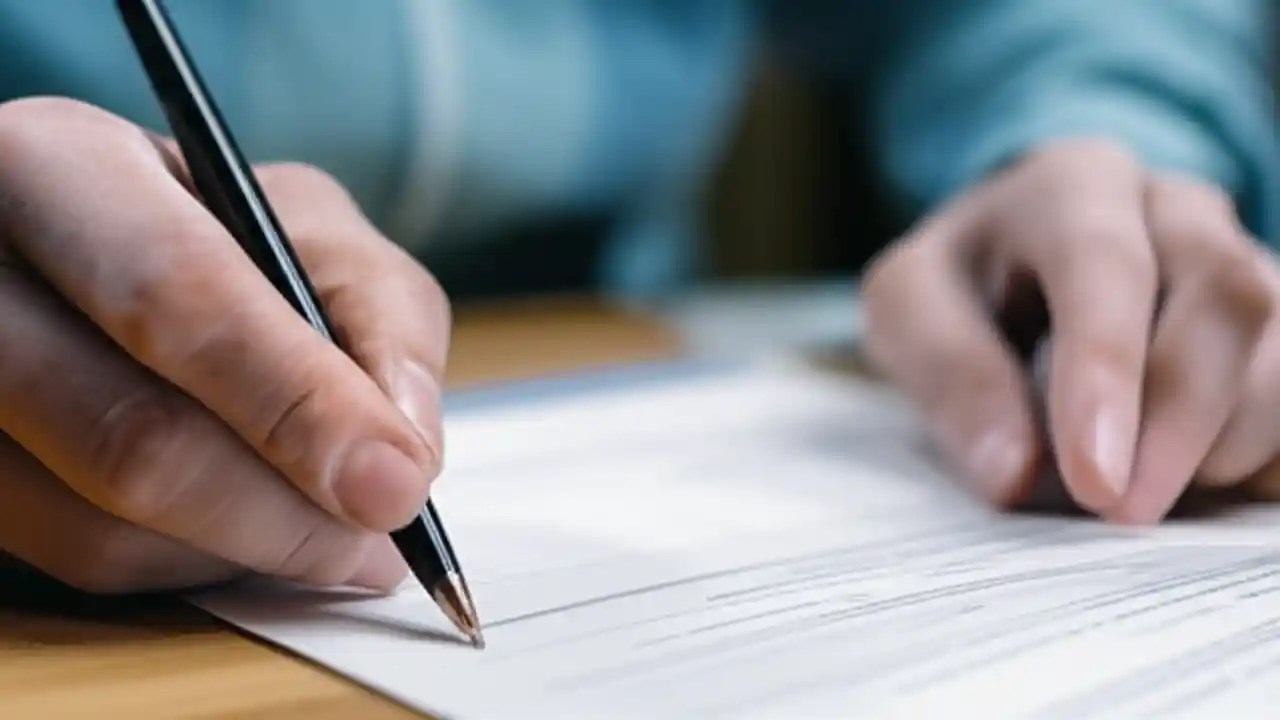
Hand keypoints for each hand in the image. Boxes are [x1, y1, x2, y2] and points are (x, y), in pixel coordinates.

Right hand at [0, 97, 449, 592]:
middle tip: (378, 542)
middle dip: (287, 513)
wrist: (88, 252)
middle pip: (133, 439)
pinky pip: (78, 563)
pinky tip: (244, 524)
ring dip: (249, 551)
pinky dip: (191, 564)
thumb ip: (380, 318)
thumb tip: (400, 462)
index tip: (395, 486)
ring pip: (102, 527)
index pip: (177, 299)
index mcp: (59, 169)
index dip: (301, 405)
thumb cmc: (217, 232)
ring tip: (329, 530)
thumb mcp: (311, 227)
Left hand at [863, 139, 1277, 522]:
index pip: (1106, 266)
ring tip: (1147, 496)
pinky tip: (1203, 486)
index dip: (1106, 374)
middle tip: (1122, 511)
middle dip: (1181, 420)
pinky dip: (1267, 453)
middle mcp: (1178, 210)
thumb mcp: (909, 310)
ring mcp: (1245, 260)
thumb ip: (951, 374)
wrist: (1015, 259)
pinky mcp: (1276, 328)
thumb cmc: (961, 285)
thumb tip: (1012, 474)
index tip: (1095, 480)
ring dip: (1231, 440)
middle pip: (1225, 297)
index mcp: (1074, 187)